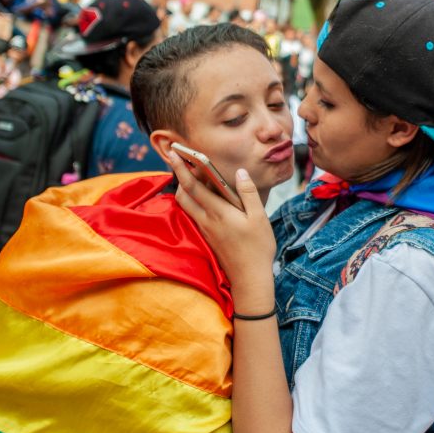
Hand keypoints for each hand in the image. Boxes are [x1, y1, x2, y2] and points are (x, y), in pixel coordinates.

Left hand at [167, 150, 275, 304]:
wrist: (249, 278)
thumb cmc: (258, 248)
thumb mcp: (259, 217)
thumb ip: (248, 193)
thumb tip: (239, 172)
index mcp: (218, 212)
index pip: (193, 186)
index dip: (182, 168)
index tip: (174, 153)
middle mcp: (206, 219)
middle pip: (183, 194)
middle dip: (178, 175)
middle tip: (179, 159)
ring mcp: (205, 229)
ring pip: (186, 205)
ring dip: (184, 188)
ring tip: (191, 175)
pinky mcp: (207, 236)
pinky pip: (193, 214)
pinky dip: (192, 200)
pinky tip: (203, 196)